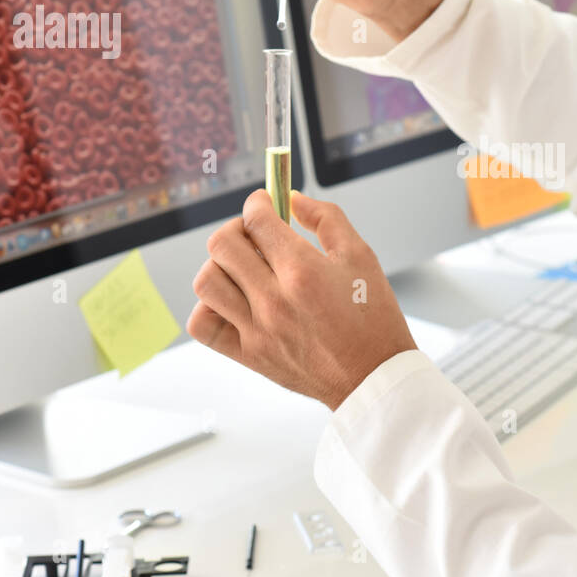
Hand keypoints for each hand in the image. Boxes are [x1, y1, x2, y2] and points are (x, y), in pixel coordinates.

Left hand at [187, 189, 416, 410]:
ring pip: (207, 281)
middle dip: (237, 227)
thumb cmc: (373, 318)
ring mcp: (257, 330)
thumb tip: (294, 199)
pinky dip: (208, 306)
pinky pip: (202, 325)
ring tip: (243, 268)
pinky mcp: (248, 355)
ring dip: (220, 265)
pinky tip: (232, 300)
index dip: (258, 202)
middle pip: (222, 244)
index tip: (265, 203)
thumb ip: (327, 219)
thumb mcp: (362, 256)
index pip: (256, 219)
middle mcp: (274, 299)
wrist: (374, 377)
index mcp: (303, 271)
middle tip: (254, 233)